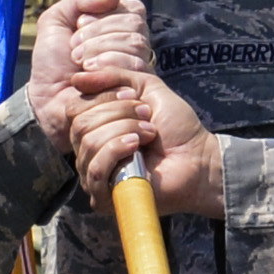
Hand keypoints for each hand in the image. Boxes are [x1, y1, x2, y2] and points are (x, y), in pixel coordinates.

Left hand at [27, 0, 146, 149]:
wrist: (48, 99)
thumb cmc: (52, 63)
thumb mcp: (56, 21)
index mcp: (118, 25)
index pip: (130, 8)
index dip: (102, 16)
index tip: (78, 26)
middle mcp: (134, 44)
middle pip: (134, 25)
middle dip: (98, 35)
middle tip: (74, 50)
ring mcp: (139, 67)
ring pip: (136, 44)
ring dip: (100, 51)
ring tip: (80, 65)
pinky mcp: (138, 88)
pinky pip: (135, 67)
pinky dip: (108, 66)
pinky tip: (90, 76)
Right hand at [62, 71, 220, 211]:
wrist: (198, 157)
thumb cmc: (175, 127)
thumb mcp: (146, 87)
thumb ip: (114, 76)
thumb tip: (77, 78)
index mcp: (94, 126)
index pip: (75, 107)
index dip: (103, 96)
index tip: (134, 97)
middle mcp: (88, 151)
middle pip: (81, 123)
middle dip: (119, 113)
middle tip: (147, 118)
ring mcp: (93, 175)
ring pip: (89, 143)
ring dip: (125, 130)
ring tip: (149, 133)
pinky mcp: (104, 197)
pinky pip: (95, 169)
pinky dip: (116, 151)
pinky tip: (137, 147)